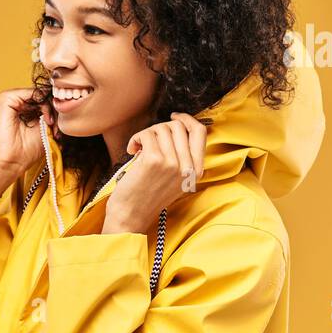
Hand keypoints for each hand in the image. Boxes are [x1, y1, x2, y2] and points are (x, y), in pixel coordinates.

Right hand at [0, 88, 56, 178]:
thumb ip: (52, 113)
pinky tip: (46, 120)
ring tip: (52, 126)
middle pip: (43, 94)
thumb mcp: (45, 128)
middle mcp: (15, 100)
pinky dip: (44, 105)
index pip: (44, 97)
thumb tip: (63, 100)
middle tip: (57, 128)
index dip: (56, 109)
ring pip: (40, 93)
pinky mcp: (6, 98)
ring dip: (51, 109)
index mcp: (22, 106)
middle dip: (55, 110)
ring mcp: (9, 97)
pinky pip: (33, 93)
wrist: (12, 162)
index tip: (59, 127)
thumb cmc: (27, 149)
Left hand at [101, 112, 206, 233]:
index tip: (174, 117)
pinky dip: (136, 138)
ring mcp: (172, 163)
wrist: (130, 215)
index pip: (200, 133)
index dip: (187, 119)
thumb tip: (177, 127)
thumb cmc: (147, 196)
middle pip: (178, 126)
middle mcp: (187, 167)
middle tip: (147, 141)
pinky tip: (131, 150)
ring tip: (139, 148)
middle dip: (159, 128)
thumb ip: (182, 158)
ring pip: (161, 128)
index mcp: (196, 171)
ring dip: (146, 134)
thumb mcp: (175, 180)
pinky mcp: (154, 160)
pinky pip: (146, 134)